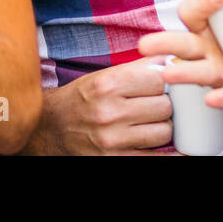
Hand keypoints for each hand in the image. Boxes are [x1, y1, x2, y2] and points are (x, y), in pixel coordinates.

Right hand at [38, 56, 174, 154]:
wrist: (51, 128)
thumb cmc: (81, 98)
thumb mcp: (104, 76)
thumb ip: (139, 67)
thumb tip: (171, 60)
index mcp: (107, 85)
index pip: (159, 79)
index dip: (164, 82)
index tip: (159, 86)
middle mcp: (108, 112)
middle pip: (165, 106)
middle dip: (164, 105)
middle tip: (155, 105)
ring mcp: (112, 140)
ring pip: (164, 132)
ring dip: (162, 128)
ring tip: (150, 124)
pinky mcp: (114, 160)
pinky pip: (155, 158)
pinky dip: (166, 154)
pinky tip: (166, 147)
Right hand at [138, 0, 222, 125]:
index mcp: (209, 26)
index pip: (193, 10)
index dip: (204, 2)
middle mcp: (205, 49)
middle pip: (179, 43)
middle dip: (162, 44)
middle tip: (146, 45)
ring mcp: (216, 73)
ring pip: (195, 72)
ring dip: (182, 73)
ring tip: (168, 75)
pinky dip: (219, 97)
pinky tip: (212, 99)